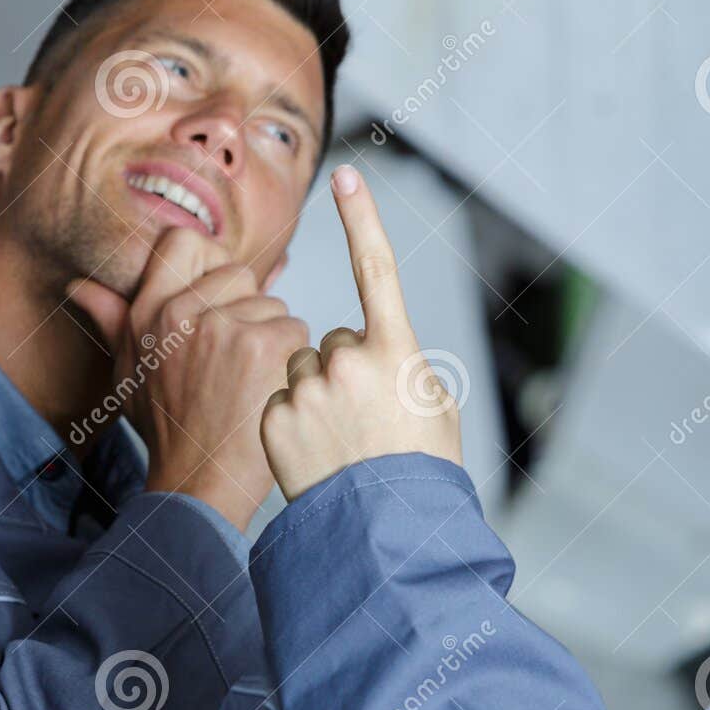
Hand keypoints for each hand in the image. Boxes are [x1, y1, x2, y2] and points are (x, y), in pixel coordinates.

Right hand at [67, 228, 309, 530]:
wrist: (201, 481)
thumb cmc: (170, 429)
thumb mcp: (129, 374)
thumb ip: (113, 322)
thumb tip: (79, 287)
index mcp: (149, 313)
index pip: (185, 241)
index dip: (209, 261)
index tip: (217, 296)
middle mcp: (181, 313)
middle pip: (241, 273)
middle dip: (247, 308)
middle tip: (234, 357)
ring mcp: (225, 327)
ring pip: (273, 305)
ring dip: (271, 338)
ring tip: (248, 380)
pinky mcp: (264, 345)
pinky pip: (296, 330)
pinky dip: (292, 359)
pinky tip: (270, 388)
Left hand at [261, 164, 461, 501]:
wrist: (386, 532)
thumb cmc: (421, 469)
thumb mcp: (433, 404)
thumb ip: (400, 364)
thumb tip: (377, 353)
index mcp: (395, 349)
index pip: (377, 269)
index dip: (363, 219)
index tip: (347, 177)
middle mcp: (347, 360)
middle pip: (333, 341)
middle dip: (342, 368)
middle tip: (364, 418)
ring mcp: (306, 389)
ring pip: (303, 370)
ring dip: (315, 394)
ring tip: (339, 441)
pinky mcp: (275, 419)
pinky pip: (281, 402)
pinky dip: (293, 424)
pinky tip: (316, 454)